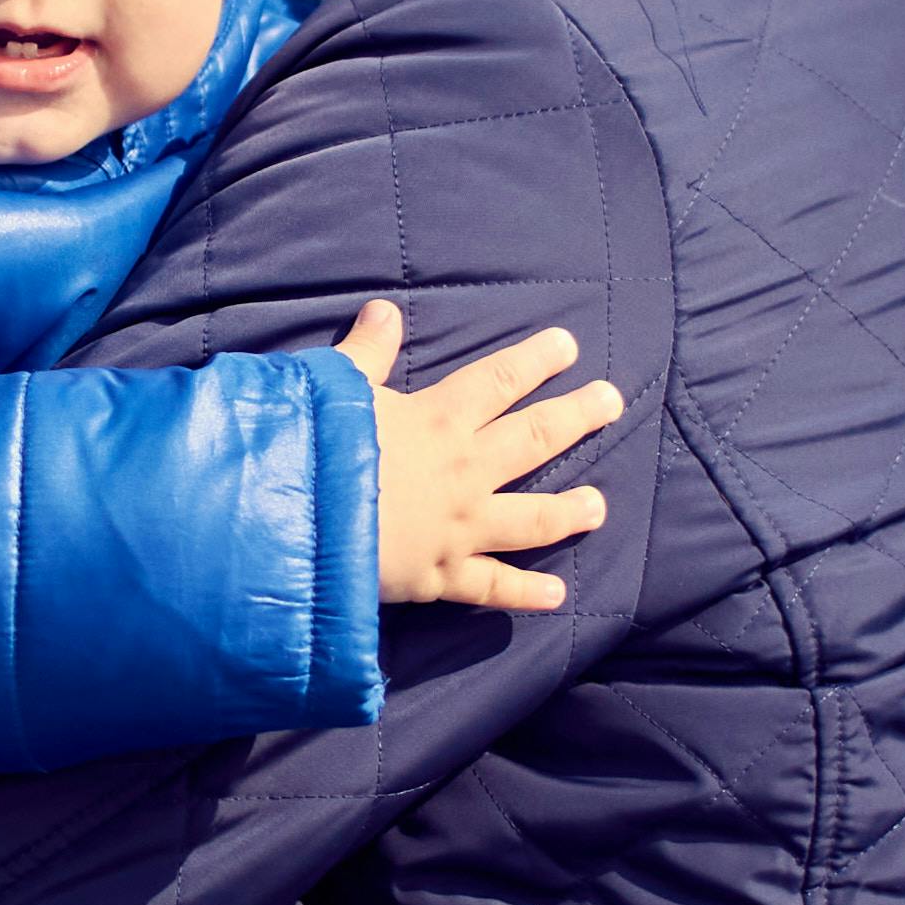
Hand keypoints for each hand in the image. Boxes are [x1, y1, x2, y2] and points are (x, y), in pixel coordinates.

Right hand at [336, 300, 623, 615]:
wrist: (293, 525)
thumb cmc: (310, 450)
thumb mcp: (334, 387)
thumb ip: (366, 352)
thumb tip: (385, 310)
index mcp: (438, 420)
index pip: (498, 380)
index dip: (535, 360)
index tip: (568, 346)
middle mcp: (463, 471)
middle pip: (532, 438)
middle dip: (575, 417)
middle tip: (611, 402)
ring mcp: (459, 527)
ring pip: (530, 517)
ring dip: (568, 510)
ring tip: (598, 506)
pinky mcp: (442, 576)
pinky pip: (492, 586)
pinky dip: (525, 592)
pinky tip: (557, 594)